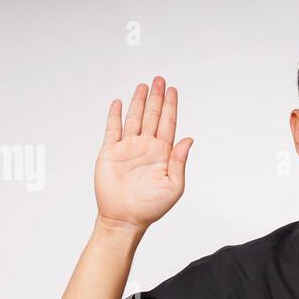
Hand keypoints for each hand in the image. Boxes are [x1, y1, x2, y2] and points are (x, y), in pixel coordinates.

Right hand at [94, 76, 193, 230]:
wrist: (125, 218)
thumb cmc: (151, 207)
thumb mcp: (173, 185)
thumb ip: (180, 161)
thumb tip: (188, 139)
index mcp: (163, 154)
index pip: (168, 124)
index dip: (171, 106)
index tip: (173, 90)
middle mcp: (146, 147)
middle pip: (152, 116)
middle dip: (156, 98)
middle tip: (159, 79)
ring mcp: (128, 148)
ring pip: (134, 118)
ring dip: (138, 102)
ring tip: (143, 85)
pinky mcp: (110, 152)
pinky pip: (112, 129)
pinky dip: (115, 115)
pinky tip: (118, 102)